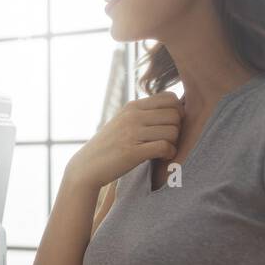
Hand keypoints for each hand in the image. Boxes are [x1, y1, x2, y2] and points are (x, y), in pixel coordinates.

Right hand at [63, 91, 181, 190]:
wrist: (87, 166)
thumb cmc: (110, 146)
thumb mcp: (123, 121)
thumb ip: (143, 113)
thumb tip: (174, 106)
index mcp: (132, 106)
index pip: (170, 98)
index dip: (178, 112)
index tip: (170, 126)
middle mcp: (132, 116)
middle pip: (175, 115)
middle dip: (177, 129)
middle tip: (168, 140)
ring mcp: (131, 133)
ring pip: (172, 131)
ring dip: (174, 143)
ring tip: (164, 150)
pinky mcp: (132, 152)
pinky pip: (164, 147)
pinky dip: (169, 154)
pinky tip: (162, 157)